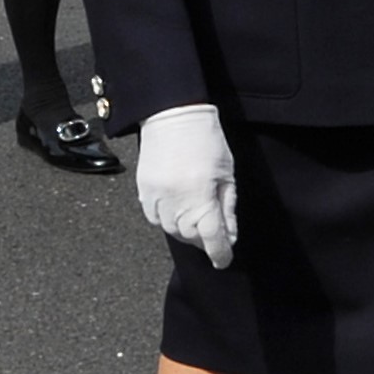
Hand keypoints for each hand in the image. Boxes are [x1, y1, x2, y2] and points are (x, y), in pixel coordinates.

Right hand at [136, 104, 236, 266]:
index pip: (211, 237)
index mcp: (200, 194)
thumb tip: (229, 235)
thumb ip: (227, 207)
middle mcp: (175, 200)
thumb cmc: (205, 138)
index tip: (224, 259)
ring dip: (186, 231)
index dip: (220, 252)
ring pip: (171, 230)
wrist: (173, 114)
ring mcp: (156, 197)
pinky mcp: (143, 191)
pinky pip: (155, 218)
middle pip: (190, 236)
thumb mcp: (226, 173)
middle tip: (214, 234)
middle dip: (204, 240)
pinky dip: (168, 221)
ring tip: (197, 220)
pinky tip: (178, 211)